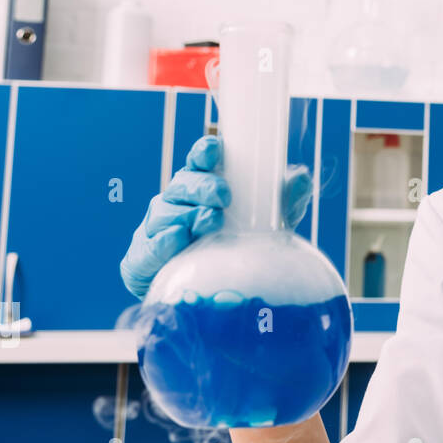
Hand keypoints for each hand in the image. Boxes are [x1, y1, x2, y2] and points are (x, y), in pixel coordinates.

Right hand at [119, 135, 313, 298]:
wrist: (198, 295)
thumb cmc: (229, 248)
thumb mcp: (266, 225)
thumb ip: (285, 201)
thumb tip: (300, 176)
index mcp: (198, 189)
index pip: (197, 163)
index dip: (203, 152)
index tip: (214, 146)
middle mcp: (174, 204)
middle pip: (181, 184)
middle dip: (202, 186)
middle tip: (224, 195)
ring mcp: (155, 229)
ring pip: (164, 213)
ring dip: (187, 214)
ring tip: (210, 220)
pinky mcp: (142, 259)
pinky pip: (150, 247)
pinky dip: (163, 241)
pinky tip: (178, 237)